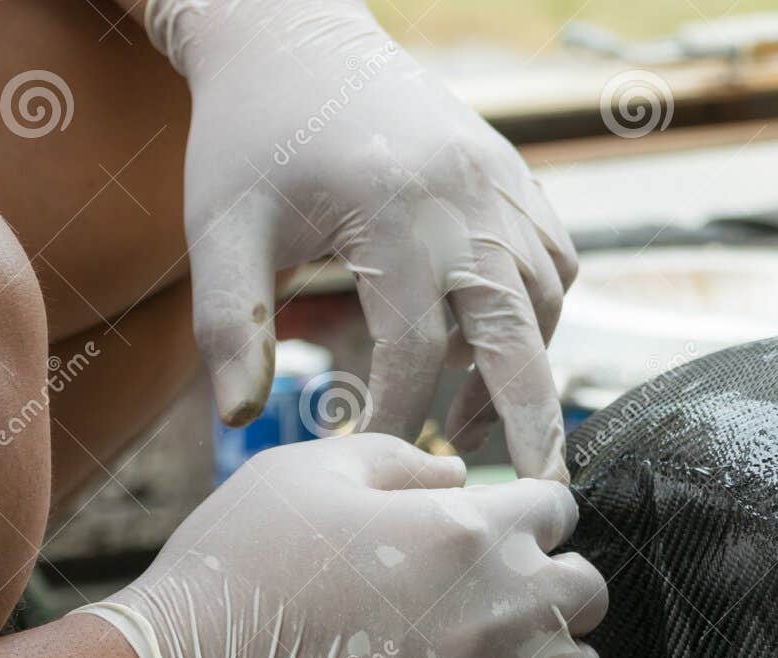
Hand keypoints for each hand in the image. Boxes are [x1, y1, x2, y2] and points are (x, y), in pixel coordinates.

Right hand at [72, 434, 605, 657]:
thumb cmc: (237, 576)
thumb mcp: (307, 473)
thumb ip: (399, 462)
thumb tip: (458, 476)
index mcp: (476, 528)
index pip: (559, 509)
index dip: (526, 519)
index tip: (494, 539)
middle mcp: (508, 606)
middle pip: (588, 591)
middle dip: (552, 588)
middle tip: (492, 604)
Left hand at [144, 0, 576, 477]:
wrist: (299, 37)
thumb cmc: (253, 134)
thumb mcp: (220, 225)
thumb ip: (228, 322)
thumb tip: (240, 420)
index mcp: (393, 216)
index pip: (414, 351)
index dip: (395, 415)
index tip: (374, 459)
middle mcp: (466, 204)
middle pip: (518, 337)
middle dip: (529, 422)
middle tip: (542, 493)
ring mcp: (503, 189)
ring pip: (545, 304)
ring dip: (523, 368)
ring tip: (469, 420)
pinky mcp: (518, 180)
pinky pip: (557, 262)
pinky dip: (540, 313)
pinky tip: (493, 340)